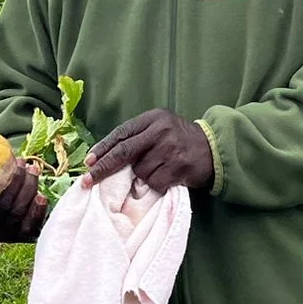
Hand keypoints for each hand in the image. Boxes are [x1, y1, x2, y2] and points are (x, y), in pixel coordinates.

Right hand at [0, 157, 47, 242]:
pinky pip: (32, 227)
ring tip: (32, 169)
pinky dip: (38, 212)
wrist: (3, 198)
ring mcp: (5, 233)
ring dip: (28, 188)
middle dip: (13, 183)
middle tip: (20, 163)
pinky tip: (41, 197)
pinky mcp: (23, 234)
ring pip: (17, 213)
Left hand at [83, 108, 213, 193]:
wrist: (214, 148)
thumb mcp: (160, 128)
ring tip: (159, 170)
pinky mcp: (179, 166)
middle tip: (88, 180)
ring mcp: (170, 148)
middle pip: (124, 151)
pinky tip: (168, 177)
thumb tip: (106, 158)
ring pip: (140, 171)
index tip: (89, 162)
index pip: (121, 133)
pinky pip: (155, 182)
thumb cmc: (180, 140)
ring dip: (143, 177)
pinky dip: (157, 184)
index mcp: (153, 118)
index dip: (103, 148)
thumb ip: (138, 137)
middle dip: (104, 167)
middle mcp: (161, 130)